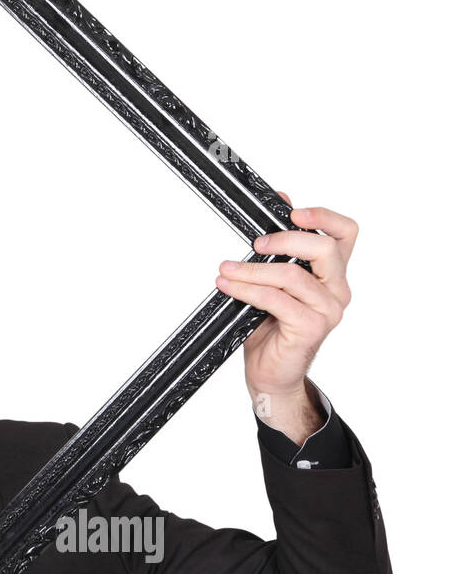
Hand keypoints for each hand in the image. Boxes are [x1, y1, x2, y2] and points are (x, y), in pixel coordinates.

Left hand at [214, 192, 355, 411]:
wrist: (270, 373)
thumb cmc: (271, 326)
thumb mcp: (273, 281)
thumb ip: (280, 247)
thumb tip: (281, 200)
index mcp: (333, 273)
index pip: (346, 233)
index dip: (324, 217)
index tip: (293, 211)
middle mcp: (337, 290)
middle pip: (324, 249)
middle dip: (284, 240)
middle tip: (254, 244)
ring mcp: (328, 310)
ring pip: (292, 275)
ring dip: (252, 270)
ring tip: (226, 269)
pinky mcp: (312, 328)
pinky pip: (276, 299)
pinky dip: (248, 290)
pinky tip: (228, 286)